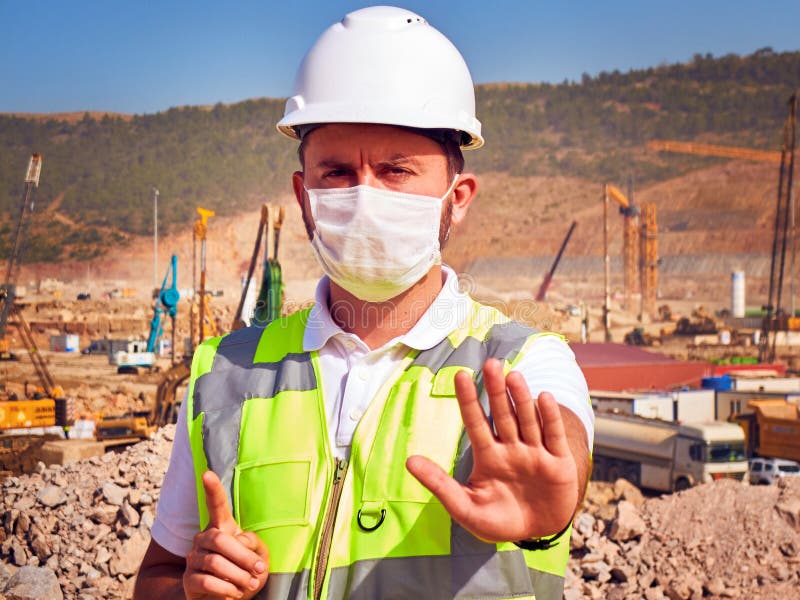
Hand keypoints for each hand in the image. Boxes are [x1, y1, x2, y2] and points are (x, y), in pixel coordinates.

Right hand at [183, 471, 269, 598]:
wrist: (229, 598)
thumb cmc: (246, 571)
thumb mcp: (258, 556)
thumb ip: (253, 544)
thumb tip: (239, 540)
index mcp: (222, 527)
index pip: (216, 505)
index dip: (212, 489)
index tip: (207, 473)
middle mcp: (204, 539)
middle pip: (220, 540)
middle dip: (244, 557)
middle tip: (259, 570)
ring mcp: (193, 558)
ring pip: (215, 563)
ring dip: (238, 576)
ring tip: (250, 584)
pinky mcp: (189, 580)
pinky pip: (206, 581)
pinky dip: (226, 588)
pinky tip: (235, 592)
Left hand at [406, 358, 577, 541]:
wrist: (535, 534)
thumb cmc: (497, 521)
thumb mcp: (465, 507)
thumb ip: (440, 484)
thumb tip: (409, 461)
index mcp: (488, 456)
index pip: (476, 422)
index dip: (468, 400)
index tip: (460, 375)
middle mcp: (512, 448)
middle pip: (503, 415)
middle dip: (496, 390)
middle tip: (490, 364)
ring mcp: (536, 454)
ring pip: (527, 420)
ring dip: (521, 399)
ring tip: (513, 376)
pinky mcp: (559, 463)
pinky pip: (553, 437)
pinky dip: (549, 418)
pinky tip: (543, 398)